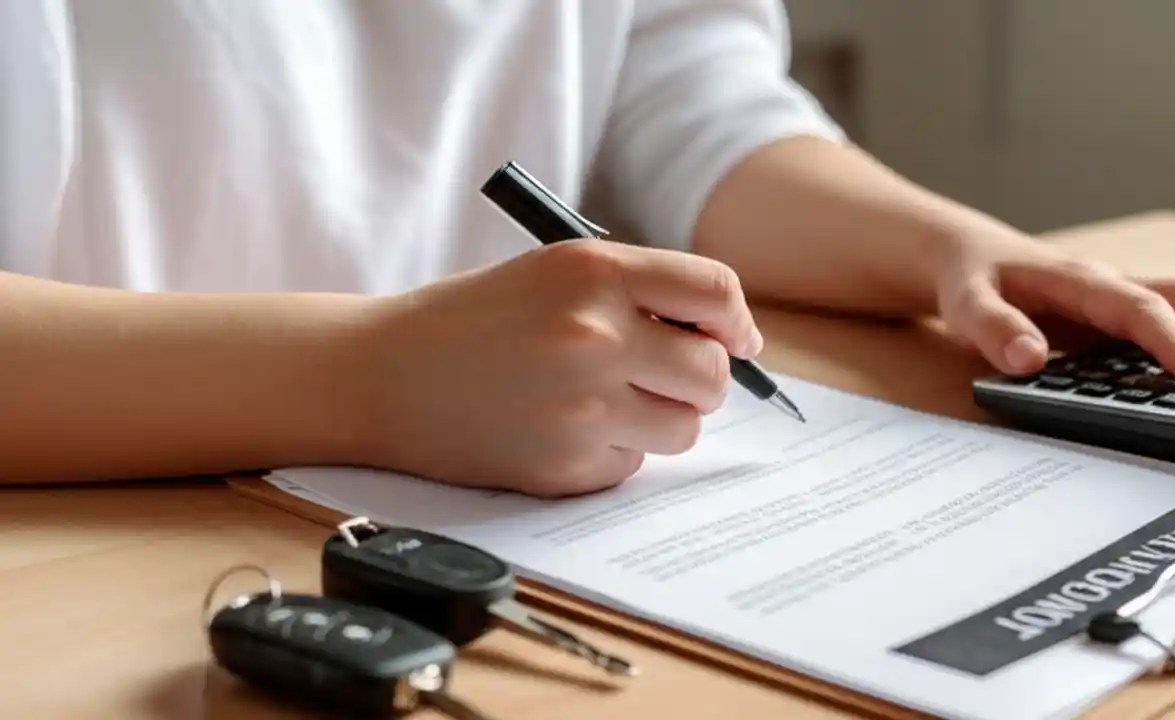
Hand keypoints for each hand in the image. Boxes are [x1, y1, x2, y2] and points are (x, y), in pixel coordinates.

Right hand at [354, 239, 760, 496]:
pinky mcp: (566, 465)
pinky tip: (558, 429)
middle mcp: (595, 335)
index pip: (715, 292)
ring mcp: (582, 406)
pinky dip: (611, 452)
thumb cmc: (474, 320)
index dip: (736, 321)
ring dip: (659, 419)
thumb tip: (729, 337)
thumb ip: (639, 293)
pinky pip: (632, 464)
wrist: (381, 374)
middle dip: (700, 379)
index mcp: (593, 272)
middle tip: (664, 378)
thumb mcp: (554, 274)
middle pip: (712, 372)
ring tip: (601, 403)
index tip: (737, 339)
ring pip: (683, 427)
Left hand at [934, 227, 1174, 387]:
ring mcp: (1123, 303)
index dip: (1174, 344)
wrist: (965, 256)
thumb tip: (1028, 359)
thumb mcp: (964, 301)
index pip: (1140, 310)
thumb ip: (992, 328)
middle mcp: (1114, 288)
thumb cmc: (970, 277)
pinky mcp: (1122, 321)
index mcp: (1081, 282)